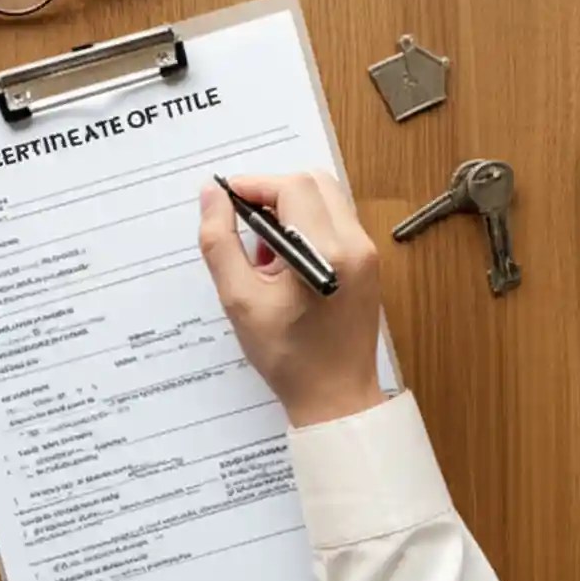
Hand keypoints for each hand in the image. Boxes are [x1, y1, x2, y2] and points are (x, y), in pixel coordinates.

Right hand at [198, 172, 384, 427]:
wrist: (335, 397)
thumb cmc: (287, 356)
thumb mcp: (239, 300)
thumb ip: (220, 242)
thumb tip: (211, 196)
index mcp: (328, 252)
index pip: (291, 187)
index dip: (254, 184)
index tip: (225, 200)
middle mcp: (355, 244)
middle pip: (313, 182)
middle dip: (272, 193)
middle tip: (244, 225)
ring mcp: (367, 253)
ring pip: (326, 199)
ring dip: (290, 210)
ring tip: (264, 255)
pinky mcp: (368, 263)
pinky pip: (335, 222)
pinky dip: (306, 227)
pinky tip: (284, 266)